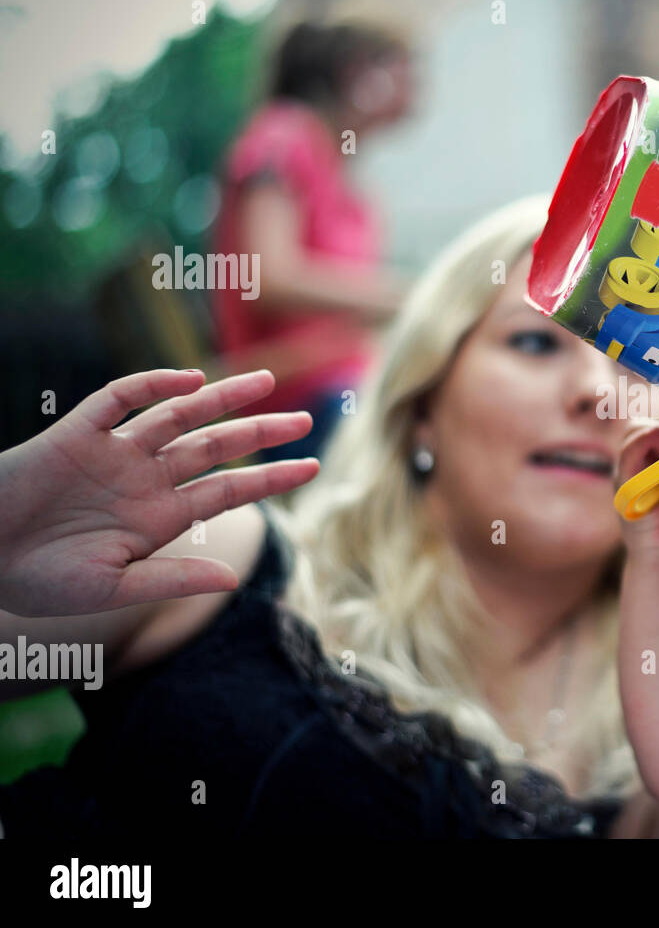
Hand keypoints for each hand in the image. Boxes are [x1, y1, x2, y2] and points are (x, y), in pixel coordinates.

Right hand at [0, 369, 318, 617]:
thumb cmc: (37, 581)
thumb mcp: (112, 587)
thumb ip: (171, 579)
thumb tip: (232, 581)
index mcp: (160, 516)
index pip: (229, 490)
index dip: (271, 478)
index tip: (313, 467)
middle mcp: (146, 479)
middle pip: (215, 447)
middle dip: (260, 432)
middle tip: (306, 420)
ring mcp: (114, 453)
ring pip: (178, 416)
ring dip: (220, 398)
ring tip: (265, 383)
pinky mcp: (76, 433)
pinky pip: (119, 399)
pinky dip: (151, 385)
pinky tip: (188, 380)